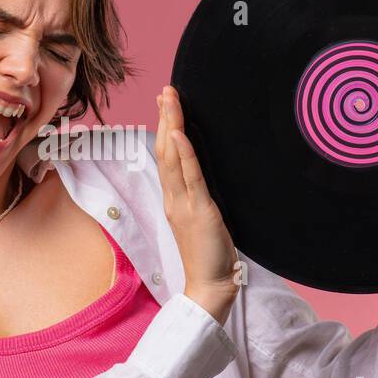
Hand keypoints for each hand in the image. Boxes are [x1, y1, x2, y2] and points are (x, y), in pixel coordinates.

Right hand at [156, 85, 240, 323]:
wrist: (211, 286)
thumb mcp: (205, 219)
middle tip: (167, 90)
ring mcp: (183, 204)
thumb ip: (201, 197)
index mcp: (174, 200)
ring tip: (170, 100)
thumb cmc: (212, 255)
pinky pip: (190, 179)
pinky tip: (180, 135)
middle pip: (165, 151)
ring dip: (172, 126)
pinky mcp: (199, 212)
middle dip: (166, 118)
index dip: (166, 129)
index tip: (166, 104)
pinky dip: (184, 155)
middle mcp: (174, 198)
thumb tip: (205, 177)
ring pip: (173, 158)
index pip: (167, 157)